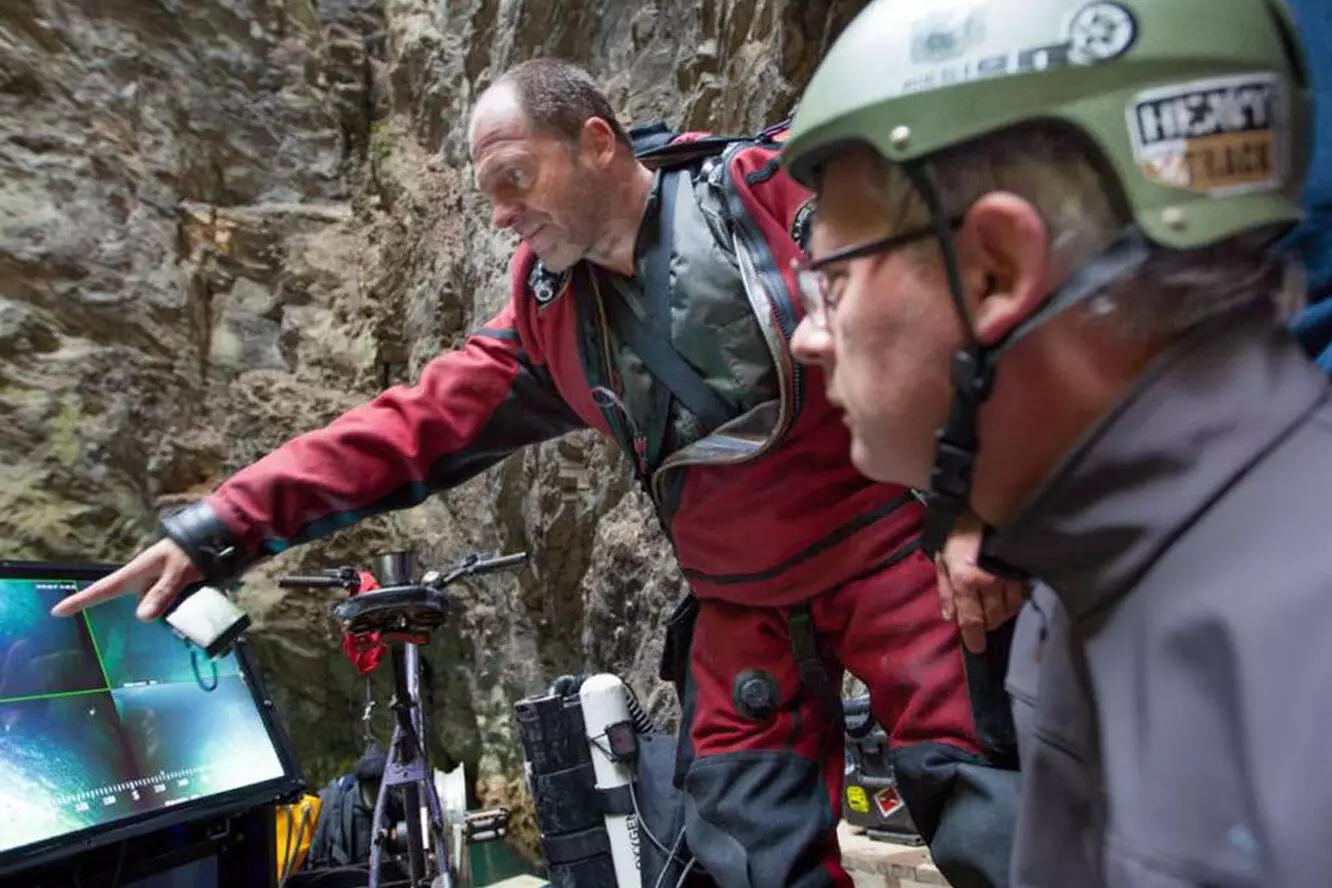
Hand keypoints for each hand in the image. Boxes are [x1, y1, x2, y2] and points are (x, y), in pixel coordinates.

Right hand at [49, 538, 202, 620]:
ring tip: (197, 589)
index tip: (57, 611)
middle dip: (160, 611)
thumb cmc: (189, 550)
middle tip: (185, 595)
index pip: (103, 589)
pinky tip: (197, 593)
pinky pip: (170, 604)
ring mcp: (154, 585)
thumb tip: (142, 617)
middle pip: (142, 607)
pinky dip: (182, 604)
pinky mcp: (167, 588)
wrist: (210, 538)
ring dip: (175, 607)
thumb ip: (162, 593)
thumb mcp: (178, 571)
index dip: (80, 601)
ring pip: (159, 608)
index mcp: (136, 573)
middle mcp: (141, 581)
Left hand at [935, 514, 1026, 653]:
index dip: (973, 637)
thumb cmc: (960, 533)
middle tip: (982, 620)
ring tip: (995, 608)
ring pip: (1010, 610)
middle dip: (986, 623)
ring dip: (1001, 613)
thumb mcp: (943, 559)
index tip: (976, 648)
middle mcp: (989, 581)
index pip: (971, 619)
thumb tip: (949, 617)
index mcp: (965, 578)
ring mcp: (1010, 577)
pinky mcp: (1025, 572)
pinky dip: (1016, 602)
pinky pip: (1023, 597)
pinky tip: (1010, 598)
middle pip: (992, 618)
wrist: (989, 507)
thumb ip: (945, 590)